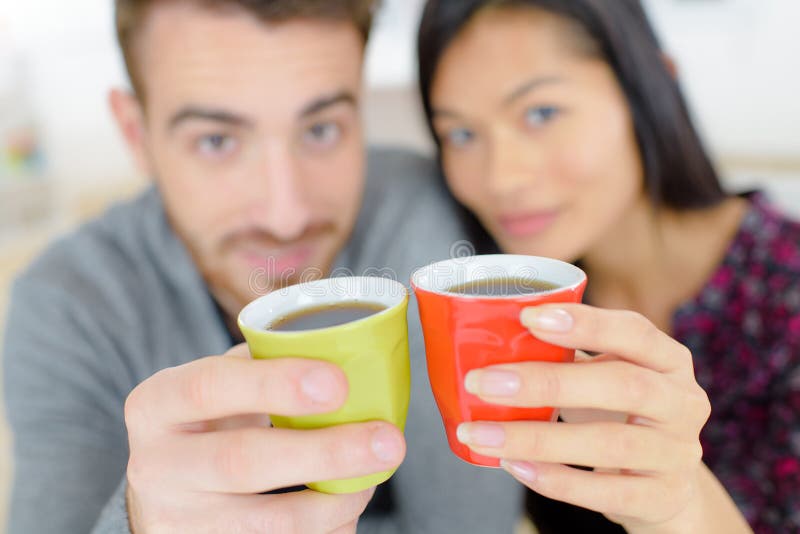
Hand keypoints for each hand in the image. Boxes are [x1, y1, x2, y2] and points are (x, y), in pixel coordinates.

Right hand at [124, 344, 405, 532]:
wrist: (166, 487)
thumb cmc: (211, 419)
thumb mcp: (219, 383)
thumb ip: (264, 363)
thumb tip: (349, 354)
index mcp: (156, 404)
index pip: (209, 386)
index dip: (274, 384)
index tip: (338, 384)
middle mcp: (155, 466)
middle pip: (243, 462)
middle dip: (324, 452)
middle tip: (388, 441)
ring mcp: (177, 521)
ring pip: (269, 522)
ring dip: (336, 500)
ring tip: (375, 474)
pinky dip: (326, 530)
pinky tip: (347, 507)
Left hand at [456, 304, 711, 531]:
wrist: (666, 487)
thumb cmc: (620, 416)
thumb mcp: (605, 378)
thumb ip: (565, 358)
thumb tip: (489, 344)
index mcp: (669, 360)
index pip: (634, 332)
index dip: (585, 323)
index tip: (527, 318)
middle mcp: (683, 403)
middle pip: (624, 386)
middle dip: (547, 383)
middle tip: (482, 381)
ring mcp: (677, 454)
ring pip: (610, 444)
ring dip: (536, 438)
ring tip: (480, 433)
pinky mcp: (663, 499)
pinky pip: (607, 493)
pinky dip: (557, 480)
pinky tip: (514, 466)